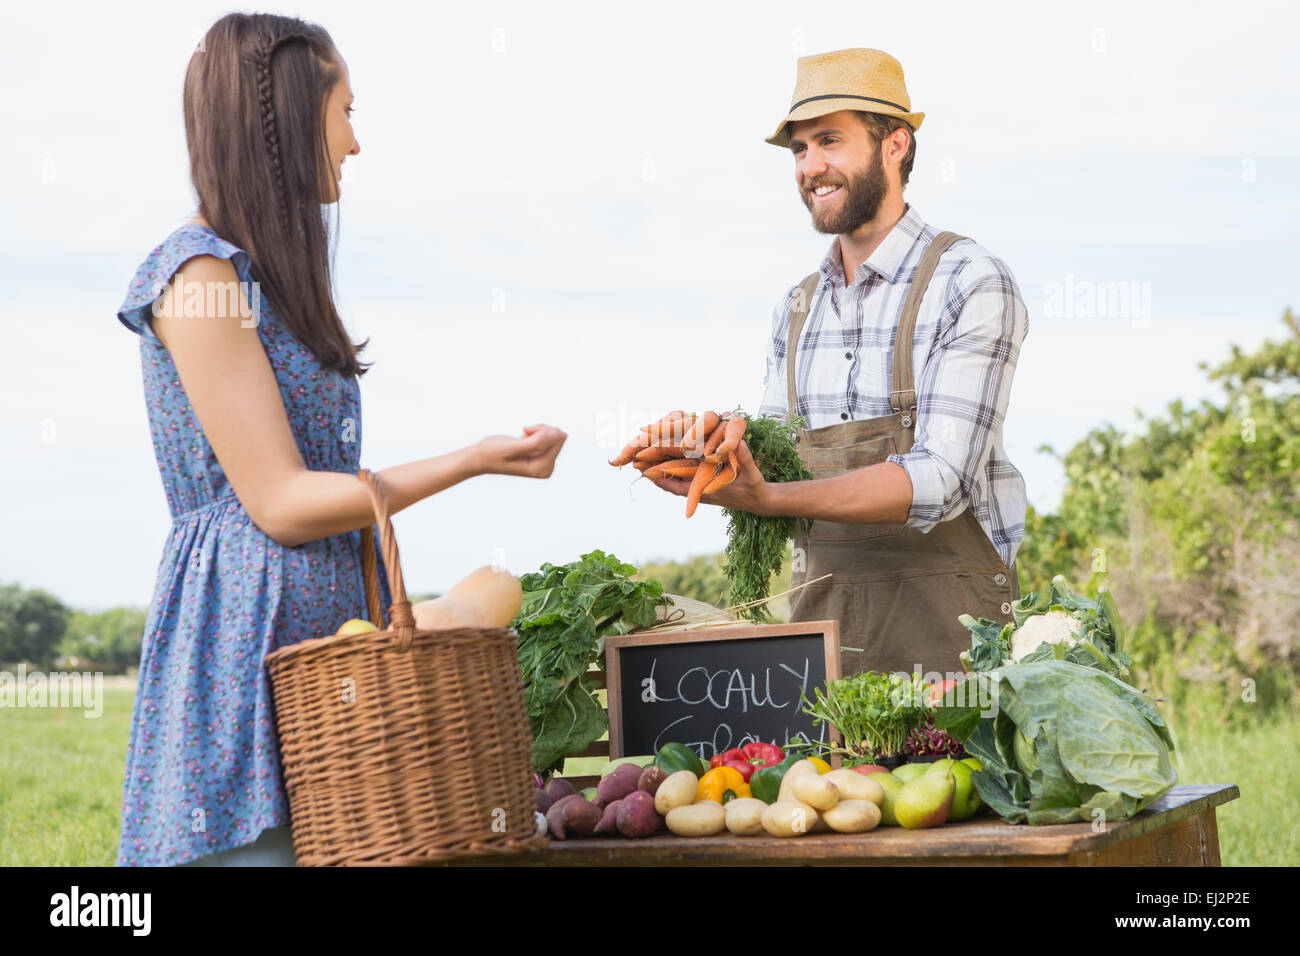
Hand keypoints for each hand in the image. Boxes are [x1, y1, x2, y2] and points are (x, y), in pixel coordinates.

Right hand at [473, 424, 566, 477]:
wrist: (481, 458)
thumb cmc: (493, 453)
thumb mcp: (512, 447)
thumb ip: (536, 442)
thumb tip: (559, 434)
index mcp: (542, 469)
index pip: (558, 439)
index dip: (542, 430)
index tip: (525, 432)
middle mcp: (546, 468)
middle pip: (558, 437)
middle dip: (540, 430)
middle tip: (524, 433)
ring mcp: (545, 463)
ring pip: (554, 435)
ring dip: (537, 431)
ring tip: (522, 436)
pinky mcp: (542, 457)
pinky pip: (550, 437)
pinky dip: (535, 432)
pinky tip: (523, 440)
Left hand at [645, 440, 769, 514]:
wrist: (759, 499)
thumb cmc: (754, 488)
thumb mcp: (751, 473)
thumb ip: (745, 458)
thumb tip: (739, 442)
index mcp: (705, 488)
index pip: (676, 483)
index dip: (659, 476)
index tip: (642, 470)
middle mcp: (697, 486)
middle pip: (669, 478)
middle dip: (650, 469)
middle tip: (630, 460)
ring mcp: (699, 482)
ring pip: (672, 473)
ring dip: (655, 466)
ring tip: (637, 456)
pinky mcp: (702, 476)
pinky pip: (680, 471)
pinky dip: (668, 466)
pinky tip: (658, 456)